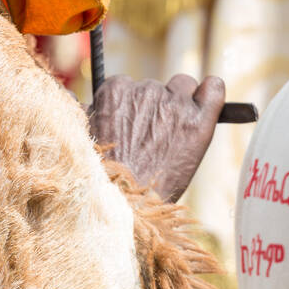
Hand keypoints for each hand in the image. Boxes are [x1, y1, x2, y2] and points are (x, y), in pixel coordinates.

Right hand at [87, 74, 225, 201]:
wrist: (128, 204)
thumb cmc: (104, 175)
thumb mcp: (83, 136)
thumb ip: (83, 112)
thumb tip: (74, 99)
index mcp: (115, 90)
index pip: (127, 85)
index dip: (130, 107)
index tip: (130, 128)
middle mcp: (145, 90)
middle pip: (156, 87)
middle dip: (155, 107)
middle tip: (150, 139)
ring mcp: (174, 103)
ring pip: (184, 86)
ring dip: (180, 103)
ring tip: (173, 135)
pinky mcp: (199, 120)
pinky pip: (214, 88)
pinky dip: (211, 93)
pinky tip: (206, 106)